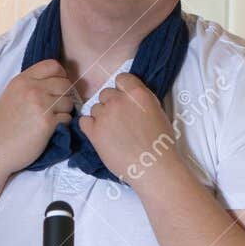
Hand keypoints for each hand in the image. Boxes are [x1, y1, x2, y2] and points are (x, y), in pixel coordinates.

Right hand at [0, 59, 75, 175]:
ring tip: (52, 120)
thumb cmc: (3, 126)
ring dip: (65, 111)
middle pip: (65, 83)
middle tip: (57, 108)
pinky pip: (67, 118)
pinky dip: (63, 125)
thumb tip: (55, 82)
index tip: (58, 88)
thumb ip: (30, 85)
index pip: (52, 65)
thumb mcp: (11, 95)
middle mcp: (32, 89)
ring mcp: (41, 105)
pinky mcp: (47, 123)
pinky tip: (50, 130)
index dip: (61, 76)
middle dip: (65, 96)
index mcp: (22, 80)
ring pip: (69, 101)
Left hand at [78, 72, 175, 186]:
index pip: (121, 79)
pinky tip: (99, 135)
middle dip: (110, 104)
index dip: (121, 90)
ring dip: (101, 117)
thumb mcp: (157, 111)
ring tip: (112, 132)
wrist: (153, 167)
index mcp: (137, 94)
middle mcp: (118, 101)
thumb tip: (130, 97)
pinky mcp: (94, 132)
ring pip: (95, 108)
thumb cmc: (160, 143)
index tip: (124, 101)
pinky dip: (89, 127)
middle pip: (105, 93)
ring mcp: (105, 116)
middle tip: (118, 120)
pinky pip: (84, 121)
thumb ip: (141, 100)